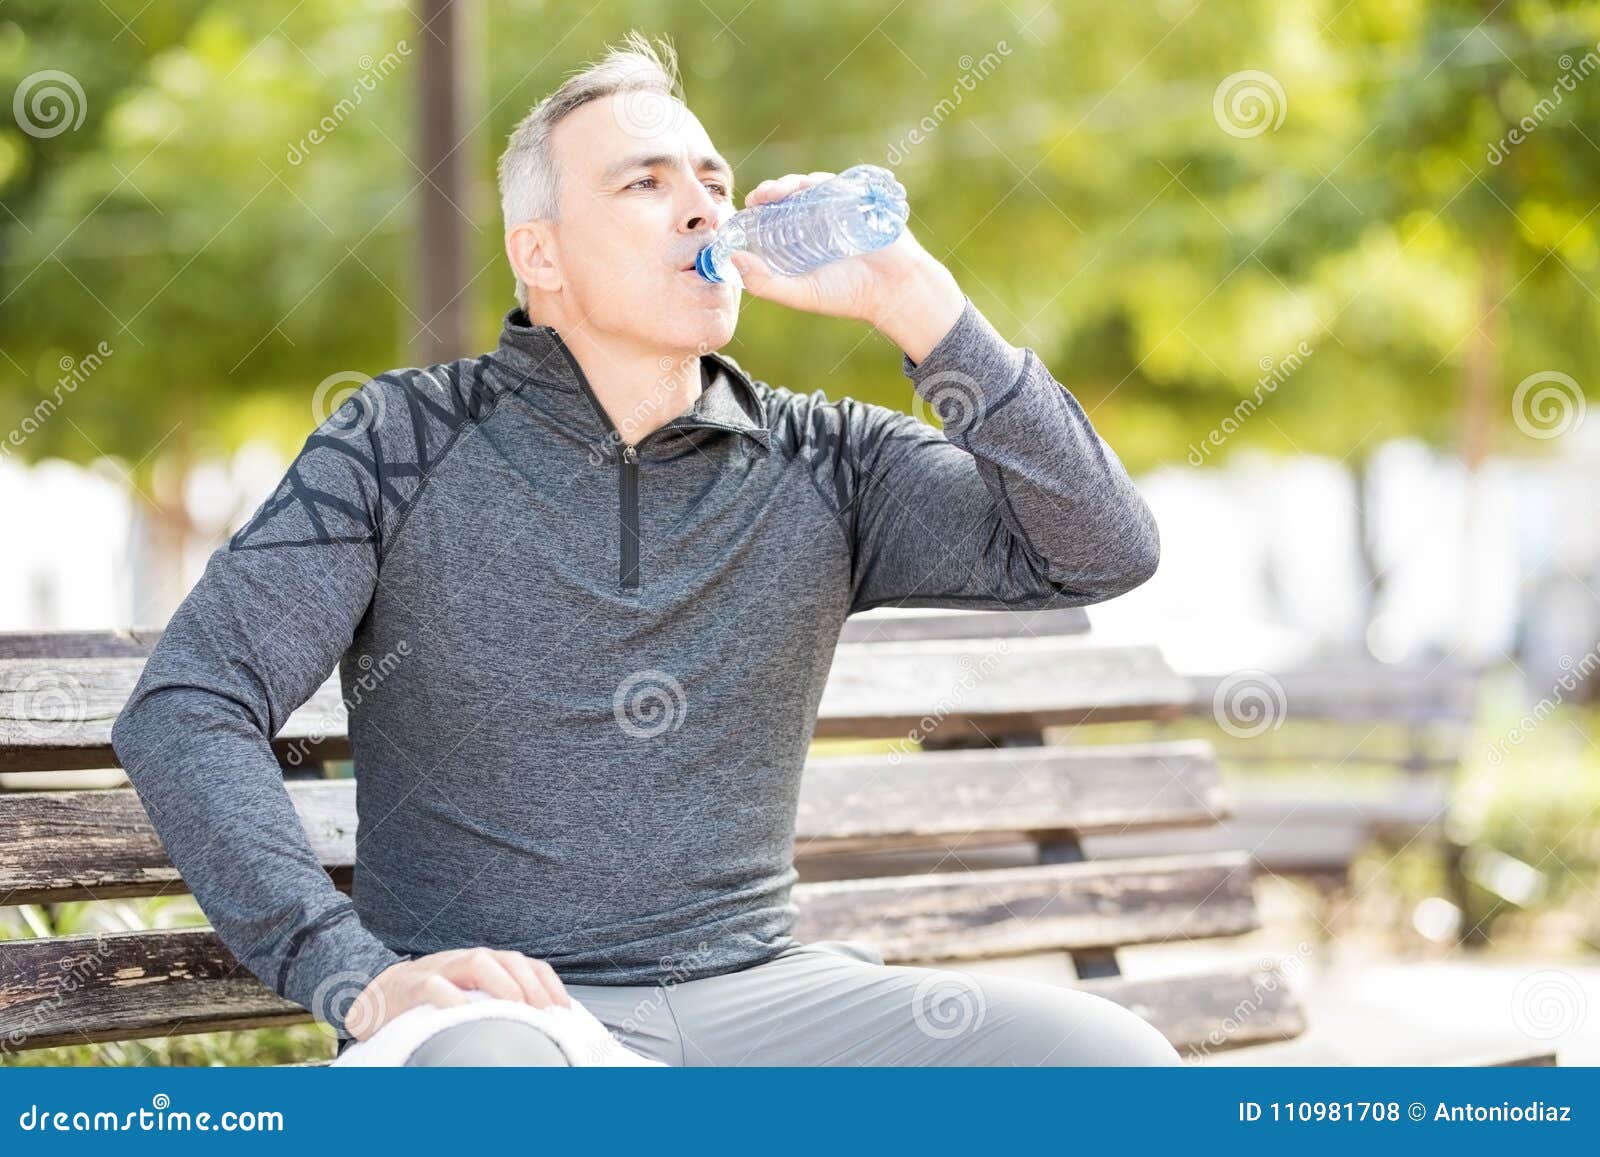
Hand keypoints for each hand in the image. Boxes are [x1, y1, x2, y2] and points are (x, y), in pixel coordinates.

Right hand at [344, 947, 570, 1040]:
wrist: (377, 995)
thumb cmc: (431, 1001)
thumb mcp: (468, 997)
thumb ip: (496, 1005)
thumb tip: (537, 1030)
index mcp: (483, 963)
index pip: (524, 963)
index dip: (547, 983)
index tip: (564, 1009)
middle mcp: (466, 960)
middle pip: (507, 959)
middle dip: (530, 985)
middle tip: (544, 1013)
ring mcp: (440, 968)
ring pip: (477, 962)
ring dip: (502, 984)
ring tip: (515, 1008)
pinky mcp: (413, 985)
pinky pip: (435, 985)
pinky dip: (452, 997)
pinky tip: (466, 1014)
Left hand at [732, 172, 962, 356]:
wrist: (893, 289)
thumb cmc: (847, 295)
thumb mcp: (801, 294)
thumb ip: (766, 283)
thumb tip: (733, 260)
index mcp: (794, 242)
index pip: (765, 220)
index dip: (750, 213)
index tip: (736, 213)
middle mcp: (810, 221)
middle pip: (782, 198)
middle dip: (767, 193)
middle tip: (758, 198)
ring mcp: (832, 208)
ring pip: (804, 186)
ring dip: (788, 184)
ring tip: (777, 192)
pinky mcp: (853, 198)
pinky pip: (833, 183)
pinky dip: (819, 182)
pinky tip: (806, 188)